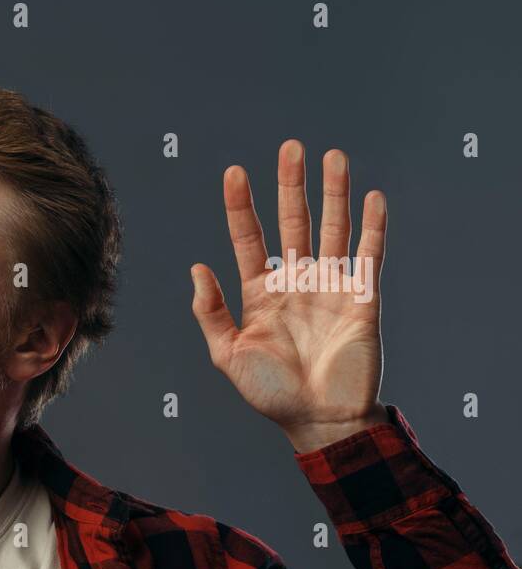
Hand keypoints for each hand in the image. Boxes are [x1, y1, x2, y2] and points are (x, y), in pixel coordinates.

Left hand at [190, 140, 387, 452]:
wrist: (319, 421)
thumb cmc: (271, 392)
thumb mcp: (229, 354)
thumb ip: (211, 313)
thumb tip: (196, 268)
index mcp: (261, 294)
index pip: (248, 238)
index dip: (241, 206)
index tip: (234, 173)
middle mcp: (296, 283)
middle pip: (293, 222)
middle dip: (291, 186)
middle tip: (290, 148)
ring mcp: (330, 287)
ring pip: (331, 229)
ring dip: (333, 194)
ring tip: (332, 157)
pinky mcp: (362, 298)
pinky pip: (368, 256)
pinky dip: (371, 227)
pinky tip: (370, 197)